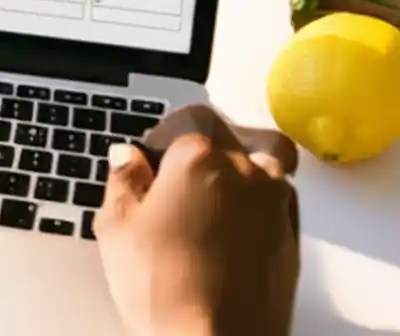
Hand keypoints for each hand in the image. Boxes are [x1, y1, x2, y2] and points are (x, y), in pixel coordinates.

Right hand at [95, 105, 299, 335]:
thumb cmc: (161, 288)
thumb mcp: (116, 229)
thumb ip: (122, 182)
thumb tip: (126, 157)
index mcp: (197, 158)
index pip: (184, 122)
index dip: (160, 140)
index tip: (145, 166)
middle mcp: (245, 170)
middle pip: (228, 134)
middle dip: (201, 147)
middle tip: (175, 179)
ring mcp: (275, 202)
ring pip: (264, 161)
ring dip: (239, 169)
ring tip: (209, 201)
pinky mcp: (292, 235)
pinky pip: (277, 198)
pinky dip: (256, 202)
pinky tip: (229, 230)